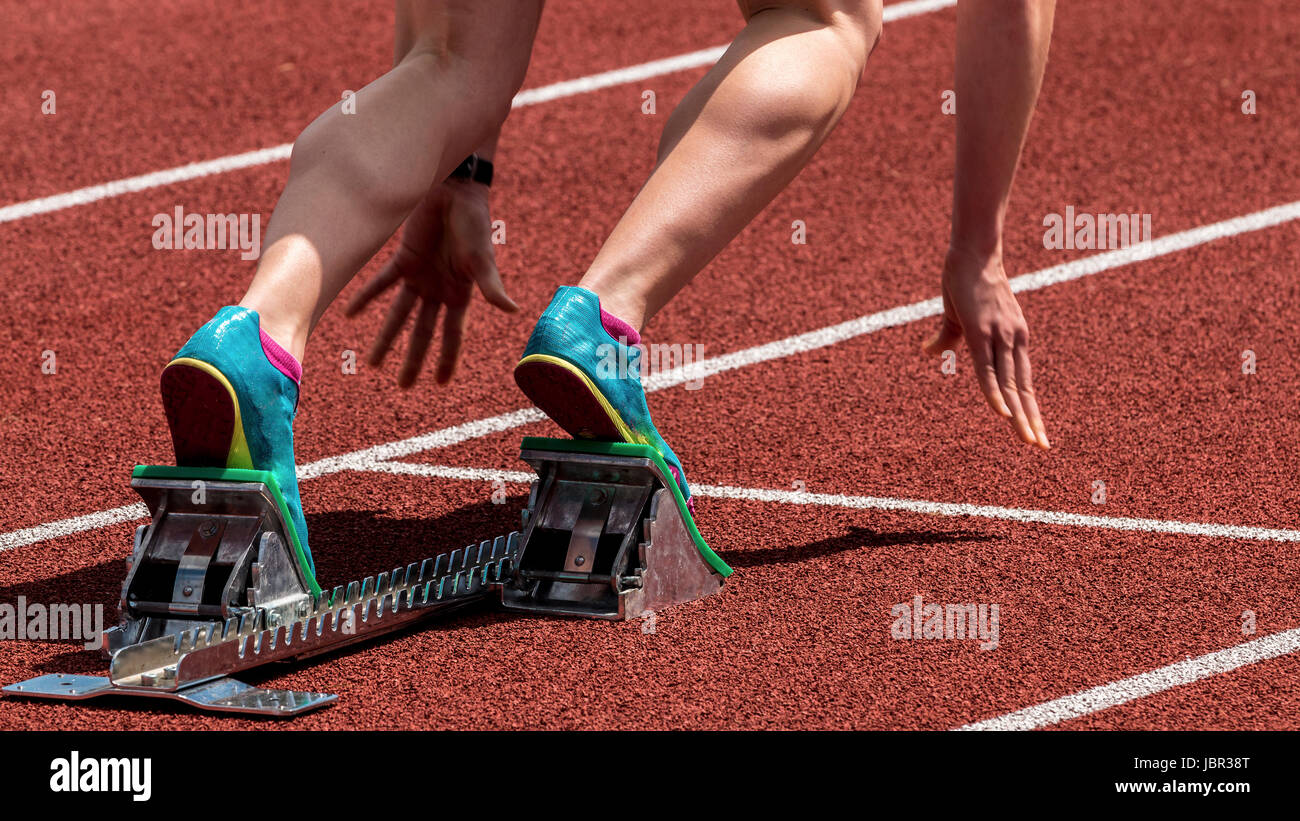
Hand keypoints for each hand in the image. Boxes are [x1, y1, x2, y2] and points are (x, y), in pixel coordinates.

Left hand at [345, 179, 517, 386]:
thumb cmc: (474, 222)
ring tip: (372, 364)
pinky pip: (382, 282)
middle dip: (414, 360)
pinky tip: (349, 314)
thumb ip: (492, 286)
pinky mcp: (404, 259)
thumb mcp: (482, 257)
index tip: (441, 384)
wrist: (454, 189)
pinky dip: (366, 297)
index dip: (447, 360)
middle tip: (403, 386)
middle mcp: (439, 291)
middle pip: (423, 333)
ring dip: (386, 338)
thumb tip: (514, 311)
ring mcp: (421, 277)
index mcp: (461, 295)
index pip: (452, 336)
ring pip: (399, 315)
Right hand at [922, 248, 1049, 448]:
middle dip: (1031, 420)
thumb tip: (927, 352)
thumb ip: (946, 338)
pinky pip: (988, 371)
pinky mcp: (982, 332)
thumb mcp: (957, 314)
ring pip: (1011, 385)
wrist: (970, 252)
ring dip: (1020, 416)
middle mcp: (1013, 340)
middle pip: (1023, 389)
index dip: (1029, 408)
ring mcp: (999, 337)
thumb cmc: (964, 279)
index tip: (1037, 432)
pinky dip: (997, 394)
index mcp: (1013, 338)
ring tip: (1030, 441)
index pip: (1023, 381)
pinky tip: (1003, 414)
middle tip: (1041, 447)